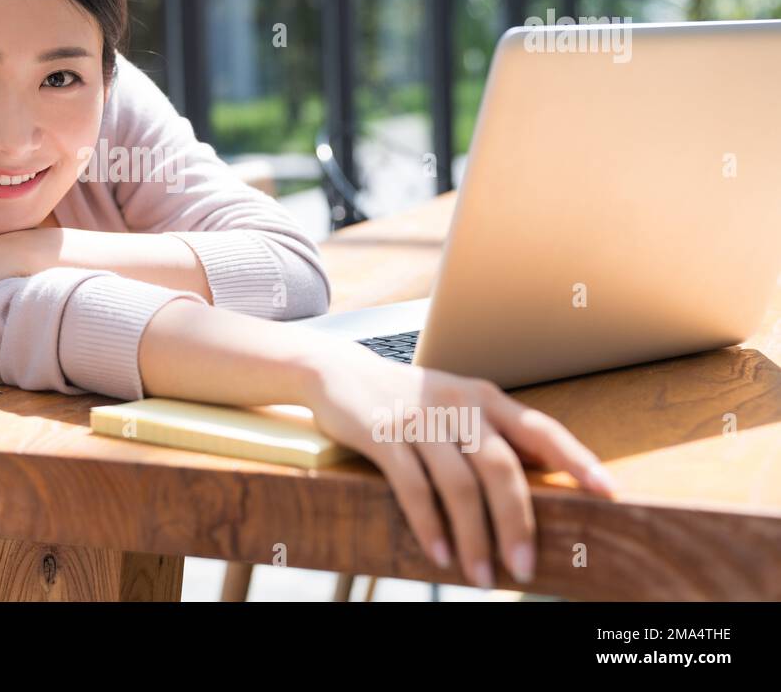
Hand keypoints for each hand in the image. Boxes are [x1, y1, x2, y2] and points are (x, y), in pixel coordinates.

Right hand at [303, 347, 616, 588]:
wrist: (338, 371)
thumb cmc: (408, 399)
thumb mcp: (456, 404)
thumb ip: (493, 436)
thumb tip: (544, 480)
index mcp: (485, 398)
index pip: (541, 430)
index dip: (576, 459)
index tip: (607, 492)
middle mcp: (459, 405)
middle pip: (501, 468)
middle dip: (516, 523)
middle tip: (525, 568)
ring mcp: (420, 419)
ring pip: (458, 485)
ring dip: (472, 536)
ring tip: (481, 575)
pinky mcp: (383, 434)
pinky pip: (412, 487)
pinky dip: (428, 525)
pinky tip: (438, 554)